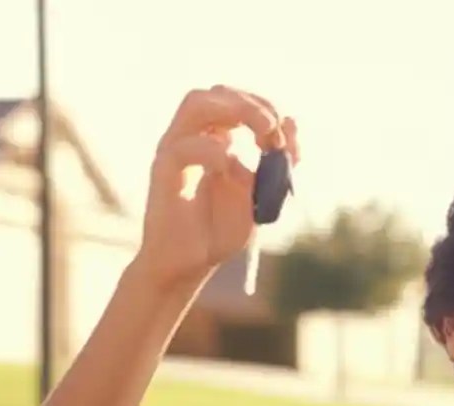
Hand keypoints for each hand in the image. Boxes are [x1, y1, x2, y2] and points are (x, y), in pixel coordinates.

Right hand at [131, 85, 300, 292]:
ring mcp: (175, 151)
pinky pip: (183, 148)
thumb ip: (278, 163)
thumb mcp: (262, 194)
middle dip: (251, 103)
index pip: (237, 100)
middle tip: (273, 127)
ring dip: (235, 110)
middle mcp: (192, 137)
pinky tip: (231, 168)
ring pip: (195, 104)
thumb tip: (291, 122)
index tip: (286, 131)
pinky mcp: (163, 174)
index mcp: (214, 138)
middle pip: (216, 93)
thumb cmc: (220, 230)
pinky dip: (213, 151)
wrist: (191, 265)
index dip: (265, 108)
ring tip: (262, 132)